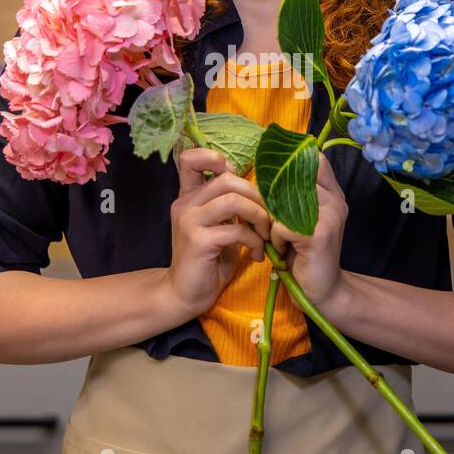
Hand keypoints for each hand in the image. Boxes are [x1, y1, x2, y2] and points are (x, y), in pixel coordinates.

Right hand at [162, 147, 273, 316]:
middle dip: (256, 196)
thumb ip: (230, 206)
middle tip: (268, 218)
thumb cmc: (208, 261)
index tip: (239, 180)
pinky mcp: (198, 241)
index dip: (216, 158)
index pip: (191, 159)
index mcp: (189, 197)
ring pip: (233, 200)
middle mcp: (185, 204)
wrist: (186, 295)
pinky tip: (258, 255)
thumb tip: (258, 189)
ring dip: (258, 216)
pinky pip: (236, 230)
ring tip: (266, 235)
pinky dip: (254, 241)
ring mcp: (189, 221)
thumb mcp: (220, 227)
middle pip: (226, 179)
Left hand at [270, 152, 348, 312]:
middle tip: (268, 218)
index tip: (274, 175)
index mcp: (332, 193)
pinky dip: (276, 241)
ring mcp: (329, 217)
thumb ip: (293, 197)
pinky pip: (280, 227)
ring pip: (282, 203)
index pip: (314, 159)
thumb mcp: (300, 221)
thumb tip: (266, 172)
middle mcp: (335, 201)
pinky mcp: (318, 235)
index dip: (291, 162)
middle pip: (292, 179)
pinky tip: (282, 252)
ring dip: (271, 222)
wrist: (323, 292)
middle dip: (271, 198)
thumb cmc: (305, 255)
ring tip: (276, 238)